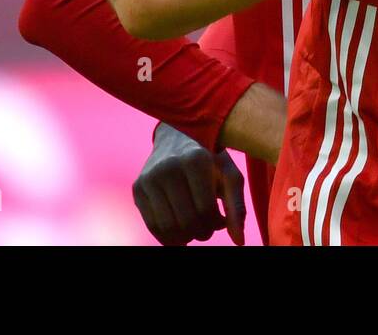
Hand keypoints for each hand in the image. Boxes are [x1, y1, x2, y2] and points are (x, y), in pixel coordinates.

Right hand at [132, 123, 246, 245]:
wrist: (178, 136)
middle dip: (201, 233)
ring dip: (185, 238)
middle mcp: (168, 167)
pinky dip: (167, 237)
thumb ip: (237, 207)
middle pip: (186, 221)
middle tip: (207, 228)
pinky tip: (179, 230)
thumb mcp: (230, 175)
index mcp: (195, 160)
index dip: (215, 224)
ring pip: (167, 227)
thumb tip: (240, 242)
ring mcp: (149, 177)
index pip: (205, 210)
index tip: (220, 220)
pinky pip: (151, 225)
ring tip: (194, 229)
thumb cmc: (211, 160)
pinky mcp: (138, 187)